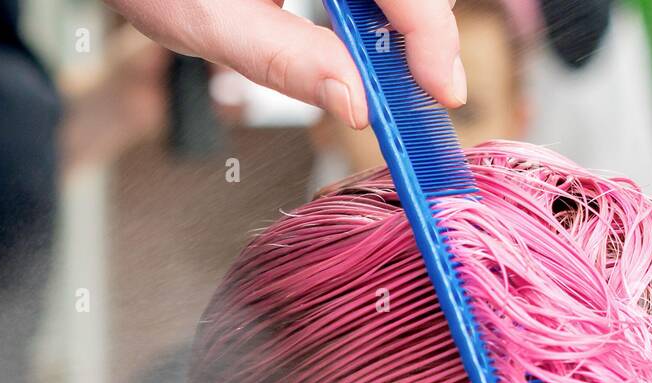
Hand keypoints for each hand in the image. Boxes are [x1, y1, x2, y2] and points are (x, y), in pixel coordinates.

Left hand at [105, 0, 465, 128]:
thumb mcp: (210, 23)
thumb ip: (286, 62)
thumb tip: (355, 104)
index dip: (435, 39)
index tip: (442, 91)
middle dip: (421, 29)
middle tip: (415, 86)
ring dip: (399, 15)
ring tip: (381, 61)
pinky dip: (375, 4)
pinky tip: (358, 27)